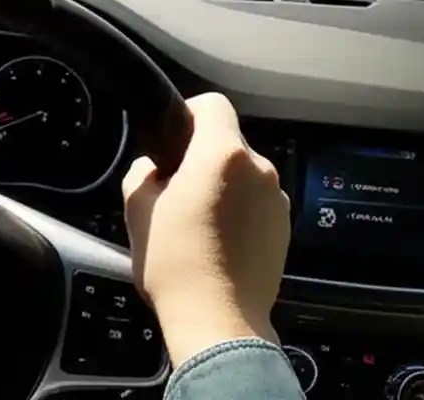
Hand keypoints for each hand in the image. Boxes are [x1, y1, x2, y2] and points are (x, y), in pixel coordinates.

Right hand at [121, 93, 290, 365]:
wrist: (217, 320)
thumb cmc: (174, 262)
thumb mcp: (137, 207)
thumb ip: (144, 171)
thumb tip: (155, 168)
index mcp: (221, 154)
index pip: (211, 104)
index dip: (188, 115)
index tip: (173, 140)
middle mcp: (259, 169)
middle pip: (227, 144)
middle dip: (202, 159)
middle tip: (176, 192)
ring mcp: (278, 200)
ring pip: (243, 175)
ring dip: (223, 188)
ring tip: (198, 223)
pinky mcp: (286, 228)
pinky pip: (257, 204)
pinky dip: (240, 212)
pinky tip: (219, 242)